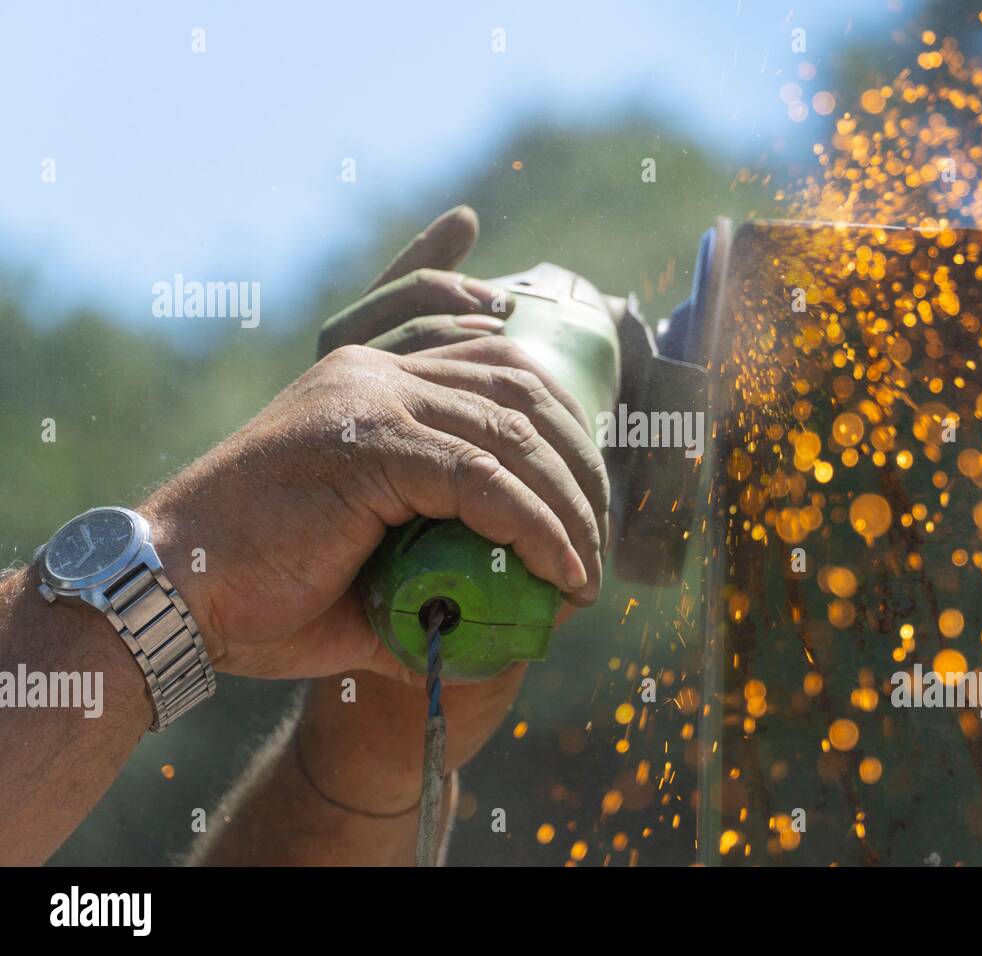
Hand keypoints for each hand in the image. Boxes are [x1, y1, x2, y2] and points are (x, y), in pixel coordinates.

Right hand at [141, 207, 609, 688]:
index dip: (564, 423)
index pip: (501, 367)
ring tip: (587, 570)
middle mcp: (375, 373)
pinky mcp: (365, 440)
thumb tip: (521, 610)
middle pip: (524, 389)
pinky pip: (484, 479)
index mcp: (372, 382)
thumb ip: (445, 572)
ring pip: (514, 432)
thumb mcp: (375, 572)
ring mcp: (369, 399)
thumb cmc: (264, 593)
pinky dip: (537, 529)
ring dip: (570, 504)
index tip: (594, 494)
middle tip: (600, 541)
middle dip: (582, 465)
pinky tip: (562, 573)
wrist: (170, 599)